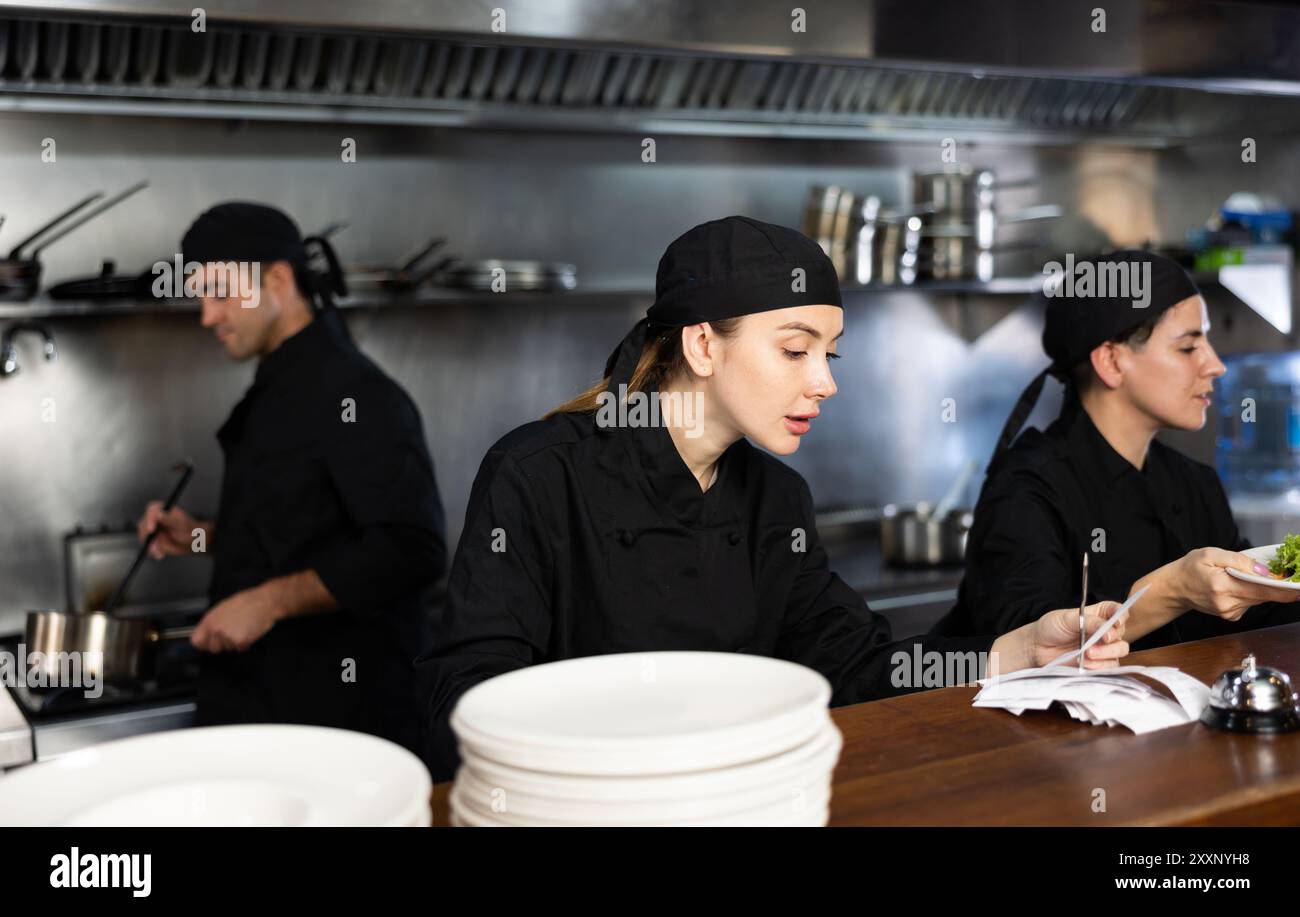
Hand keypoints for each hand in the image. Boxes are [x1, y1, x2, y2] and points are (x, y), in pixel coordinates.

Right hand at [137, 501, 202, 559]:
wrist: (191, 542)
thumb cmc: (189, 530)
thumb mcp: (181, 524)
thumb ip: (169, 519)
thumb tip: (159, 514)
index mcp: (162, 509)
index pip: (152, 510)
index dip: (150, 519)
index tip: (151, 530)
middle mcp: (154, 518)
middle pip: (144, 524)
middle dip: (148, 536)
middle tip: (155, 545)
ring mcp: (150, 529)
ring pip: (144, 537)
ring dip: (151, 545)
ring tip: (160, 552)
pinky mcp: (150, 539)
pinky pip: (147, 546)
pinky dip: (153, 551)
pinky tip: (160, 555)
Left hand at [191, 585, 278, 652]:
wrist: (264, 602)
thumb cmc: (246, 602)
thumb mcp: (222, 608)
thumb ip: (212, 622)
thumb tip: (206, 633)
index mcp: (210, 620)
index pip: (197, 641)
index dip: (204, 643)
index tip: (209, 642)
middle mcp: (216, 629)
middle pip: (213, 648)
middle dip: (222, 644)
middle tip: (232, 632)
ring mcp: (228, 636)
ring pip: (228, 649)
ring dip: (236, 642)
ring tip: (243, 627)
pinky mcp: (240, 642)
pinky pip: (241, 648)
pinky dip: (246, 643)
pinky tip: (249, 631)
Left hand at [989, 601, 1128, 674]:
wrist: (1038, 648)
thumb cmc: (1051, 628)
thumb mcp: (1066, 619)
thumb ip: (1088, 621)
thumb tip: (1106, 627)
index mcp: (1098, 614)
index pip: (1116, 610)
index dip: (1121, 614)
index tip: (1117, 620)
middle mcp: (1103, 631)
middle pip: (1121, 632)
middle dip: (1113, 637)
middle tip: (1102, 639)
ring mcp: (1103, 648)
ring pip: (1120, 650)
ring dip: (1107, 652)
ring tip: (1088, 653)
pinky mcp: (1099, 664)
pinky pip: (1110, 666)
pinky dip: (1101, 665)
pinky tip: (1087, 664)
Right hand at [1171, 547, 1299, 621]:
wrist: (1174, 588)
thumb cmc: (1189, 569)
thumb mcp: (1210, 554)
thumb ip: (1238, 560)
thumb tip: (1263, 570)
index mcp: (1221, 585)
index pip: (1262, 590)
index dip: (1284, 590)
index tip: (1298, 588)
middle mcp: (1227, 603)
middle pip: (1264, 595)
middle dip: (1275, 584)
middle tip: (1281, 574)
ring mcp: (1229, 612)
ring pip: (1258, 598)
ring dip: (1260, 587)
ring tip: (1243, 576)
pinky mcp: (1231, 616)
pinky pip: (1250, 602)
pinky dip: (1250, 593)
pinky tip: (1236, 586)